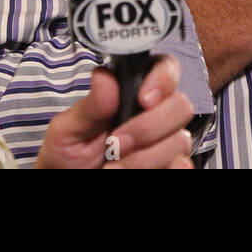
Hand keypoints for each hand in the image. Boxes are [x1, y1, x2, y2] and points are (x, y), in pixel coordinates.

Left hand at [34, 56, 194, 167]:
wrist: (67, 184)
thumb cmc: (67, 158)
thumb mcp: (68, 131)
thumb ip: (89, 106)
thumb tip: (104, 77)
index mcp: (131, 95)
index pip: (165, 68)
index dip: (163, 78)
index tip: (143, 99)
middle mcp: (154, 117)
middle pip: (181, 105)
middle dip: (147, 127)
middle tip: (116, 142)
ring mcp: (164, 145)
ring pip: (180, 141)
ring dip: (144, 159)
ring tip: (113, 167)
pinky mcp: (169, 168)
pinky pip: (184, 167)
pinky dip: (162, 170)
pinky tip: (136, 173)